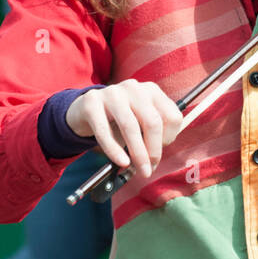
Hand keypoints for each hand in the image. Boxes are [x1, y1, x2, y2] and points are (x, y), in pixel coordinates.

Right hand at [66, 80, 183, 178]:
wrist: (85, 109)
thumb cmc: (118, 119)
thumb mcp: (140, 120)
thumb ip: (152, 134)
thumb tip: (155, 160)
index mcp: (152, 91)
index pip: (172, 116)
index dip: (169, 139)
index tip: (159, 153)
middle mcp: (134, 88)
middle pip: (152, 122)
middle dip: (154, 150)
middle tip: (150, 169)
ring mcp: (112, 93)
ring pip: (130, 126)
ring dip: (137, 153)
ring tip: (139, 169)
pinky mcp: (92, 102)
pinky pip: (104, 130)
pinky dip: (114, 150)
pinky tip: (121, 162)